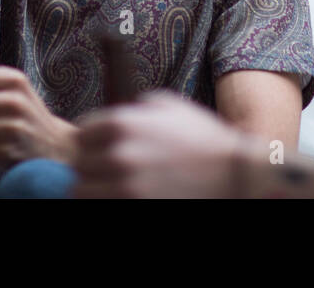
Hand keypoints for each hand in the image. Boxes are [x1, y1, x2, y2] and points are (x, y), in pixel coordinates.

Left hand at [70, 91, 255, 197]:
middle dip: (92, 165)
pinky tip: (121, 196)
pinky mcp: (133, 206)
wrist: (234, 174)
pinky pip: (99, 206)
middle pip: (79, 163)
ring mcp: (125, 186)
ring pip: (82, 190)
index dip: (91, 140)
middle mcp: (119, 154)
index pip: (81, 133)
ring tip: (110, 187)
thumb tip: (119, 111)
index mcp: (123, 123)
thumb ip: (138, 107)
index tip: (100, 148)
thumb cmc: (204, 139)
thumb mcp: (171, 106)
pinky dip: (106, 201)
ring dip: (93, 188)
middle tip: (107, 170)